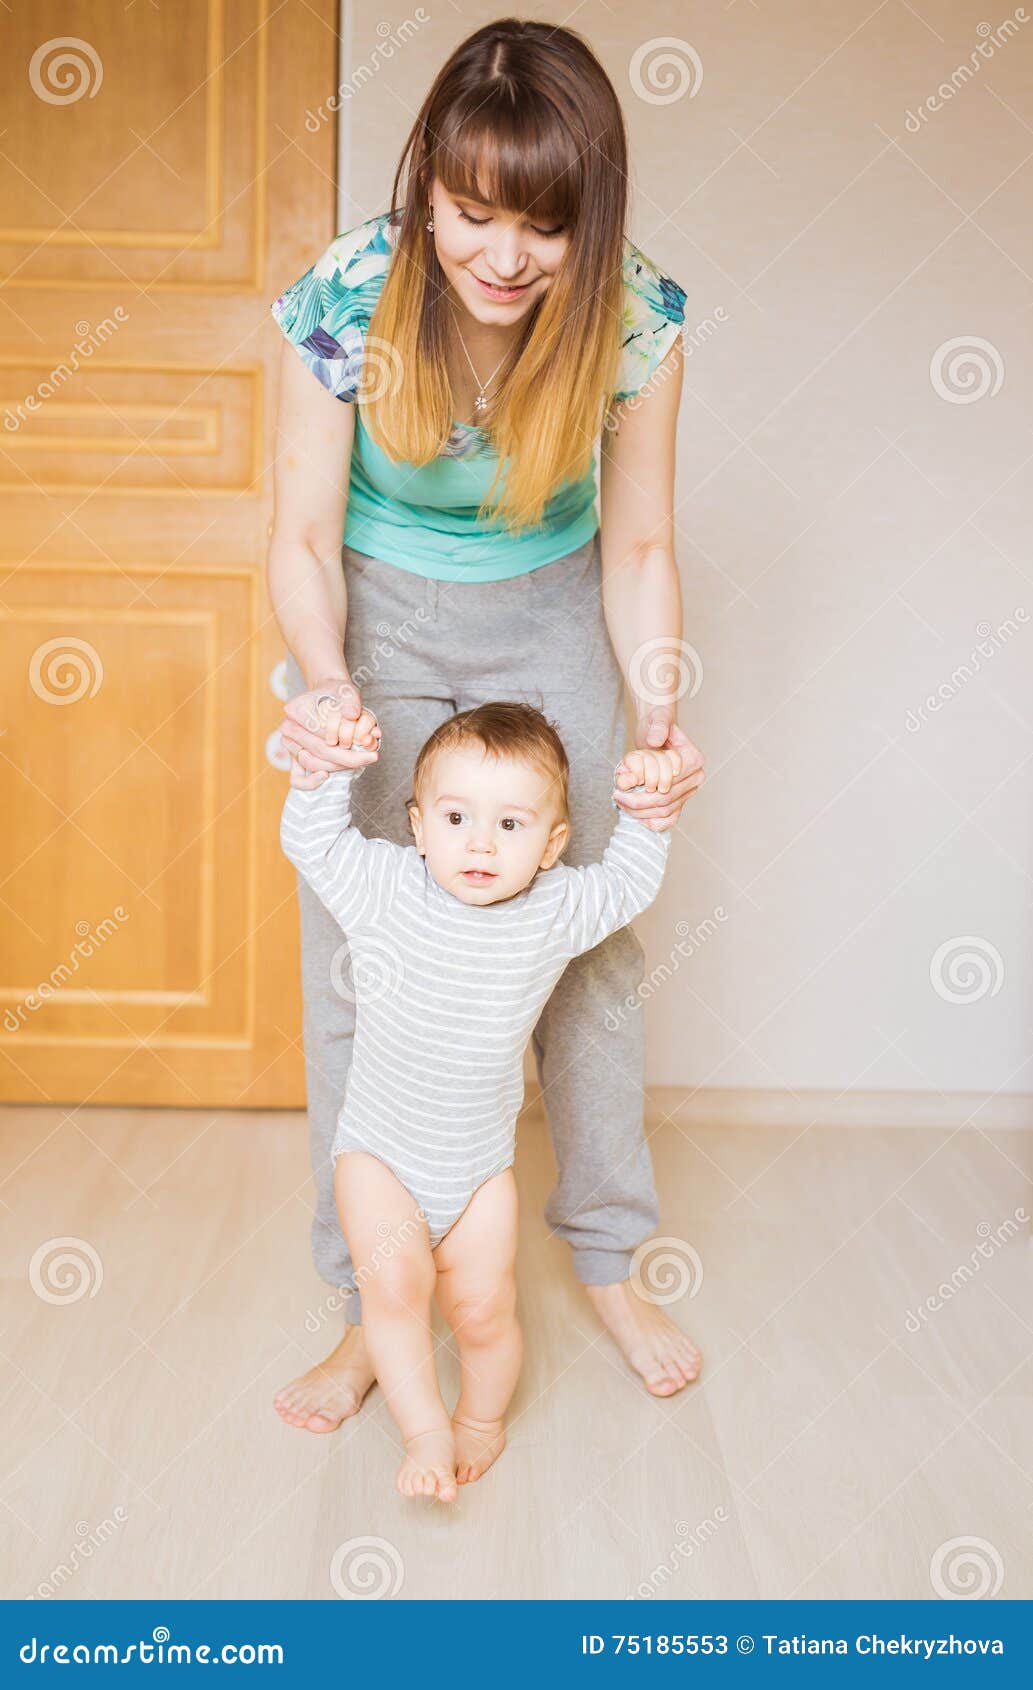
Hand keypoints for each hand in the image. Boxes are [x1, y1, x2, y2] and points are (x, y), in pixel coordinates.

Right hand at [281, 676, 380, 776]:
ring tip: (359, 762)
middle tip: (371, 757)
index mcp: (297, 709)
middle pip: (319, 751)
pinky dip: (312, 782)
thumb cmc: (336, 694)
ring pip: (313, 764)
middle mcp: (288, 727)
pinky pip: (297, 778)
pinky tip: (327, 777)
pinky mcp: (292, 756)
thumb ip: (352, 701)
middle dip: (347, 758)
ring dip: (338, 767)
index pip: (323, 733)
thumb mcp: (348, 691)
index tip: (369, 746)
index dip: (347, 742)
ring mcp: (289, 743)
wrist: (326, 696)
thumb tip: (351, 714)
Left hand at [613, 709, 704, 832]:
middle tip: (616, 796)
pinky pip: (668, 820)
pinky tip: (634, 815)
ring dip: (640, 812)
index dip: (643, 788)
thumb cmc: (657, 726)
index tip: (620, 787)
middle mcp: (696, 778)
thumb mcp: (656, 720)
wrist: (658, 733)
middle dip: (638, 802)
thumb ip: (657, 727)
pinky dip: (651, 822)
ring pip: (665, 812)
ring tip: (621, 802)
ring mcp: (689, 792)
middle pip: (665, 800)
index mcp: (693, 760)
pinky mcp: (681, 801)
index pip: (668, 783)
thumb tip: (654, 741)